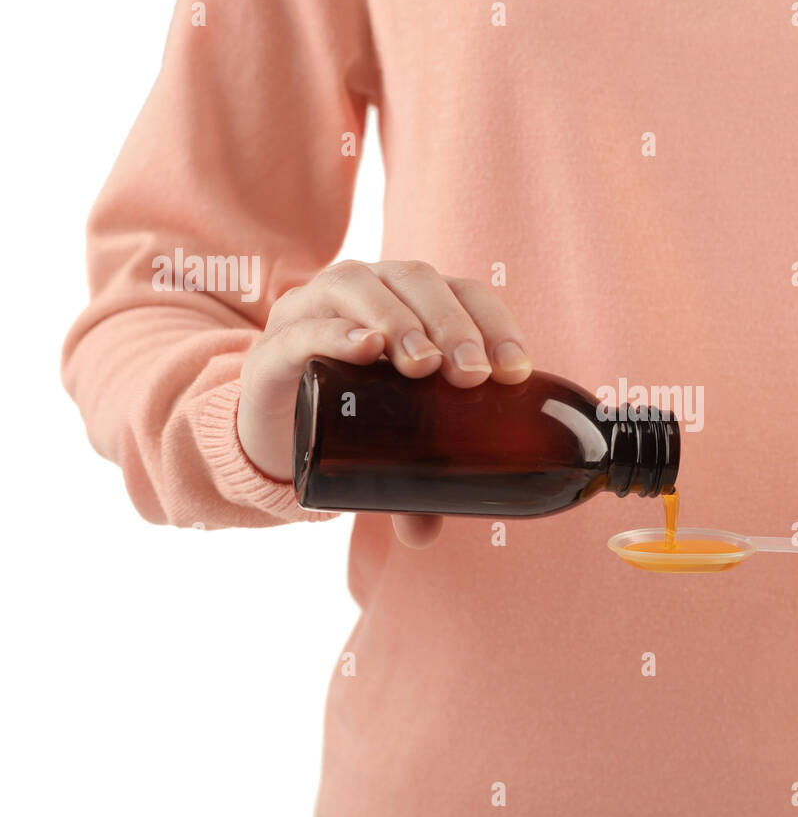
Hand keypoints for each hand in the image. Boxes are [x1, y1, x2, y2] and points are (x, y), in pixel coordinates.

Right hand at [237, 260, 531, 547]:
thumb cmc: (343, 416)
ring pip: (360, 287)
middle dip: (450, 324)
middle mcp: (364, 292)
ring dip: (399, 320)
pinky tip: (364, 347)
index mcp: (409, 303)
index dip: (493, 324)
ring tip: (424, 365)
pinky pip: (302, 328)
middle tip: (470, 374)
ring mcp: (312, 310)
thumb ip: (412, 482)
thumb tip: (424, 536)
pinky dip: (334, 333)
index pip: (463, 292)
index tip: (515, 372)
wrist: (264, 425)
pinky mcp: (271, 347)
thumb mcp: (387, 444)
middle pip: (416, 280)